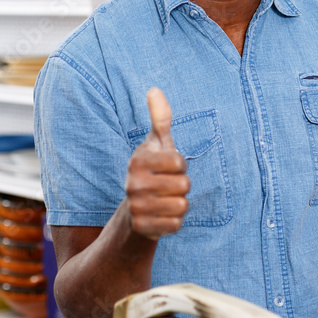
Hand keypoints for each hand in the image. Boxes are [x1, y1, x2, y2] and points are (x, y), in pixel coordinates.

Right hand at [125, 88, 188, 239]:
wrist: (136, 210)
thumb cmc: (153, 170)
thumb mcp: (157, 144)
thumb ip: (160, 118)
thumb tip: (154, 89)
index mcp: (137, 160)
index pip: (180, 162)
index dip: (181, 165)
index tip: (168, 167)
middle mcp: (133, 183)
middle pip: (184, 185)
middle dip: (181, 186)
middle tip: (166, 186)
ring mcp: (136, 207)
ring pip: (182, 206)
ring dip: (179, 204)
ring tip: (165, 200)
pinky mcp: (142, 227)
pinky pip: (176, 225)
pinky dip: (174, 222)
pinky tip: (162, 216)